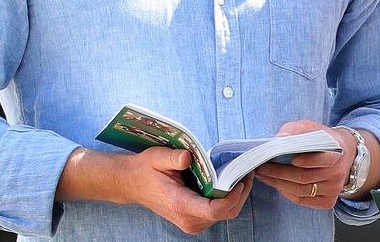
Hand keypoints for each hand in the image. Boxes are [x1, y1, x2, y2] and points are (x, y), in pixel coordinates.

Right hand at [116, 147, 251, 234]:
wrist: (133, 184)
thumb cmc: (146, 169)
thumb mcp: (157, 157)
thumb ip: (173, 158)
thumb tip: (189, 157)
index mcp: (180, 204)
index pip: (214, 210)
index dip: (232, 197)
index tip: (240, 179)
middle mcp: (188, 219)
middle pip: (226, 213)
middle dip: (241, 192)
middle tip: (246, 169)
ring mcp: (192, 222)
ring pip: (226, 214)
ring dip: (237, 195)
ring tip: (240, 173)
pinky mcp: (194, 220)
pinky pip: (219, 212)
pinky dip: (228, 198)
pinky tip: (229, 181)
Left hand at [253, 120, 353, 208]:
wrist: (344, 154)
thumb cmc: (323, 140)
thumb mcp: (312, 128)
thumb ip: (295, 130)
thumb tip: (279, 139)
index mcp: (337, 154)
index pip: (324, 160)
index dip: (308, 161)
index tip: (292, 159)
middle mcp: (337, 174)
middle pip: (305, 177)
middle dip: (279, 173)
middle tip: (262, 167)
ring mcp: (333, 189)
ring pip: (301, 190)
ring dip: (279, 184)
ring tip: (264, 176)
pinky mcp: (328, 201)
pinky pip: (302, 200)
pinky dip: (287, 193)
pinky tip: (277, 185)